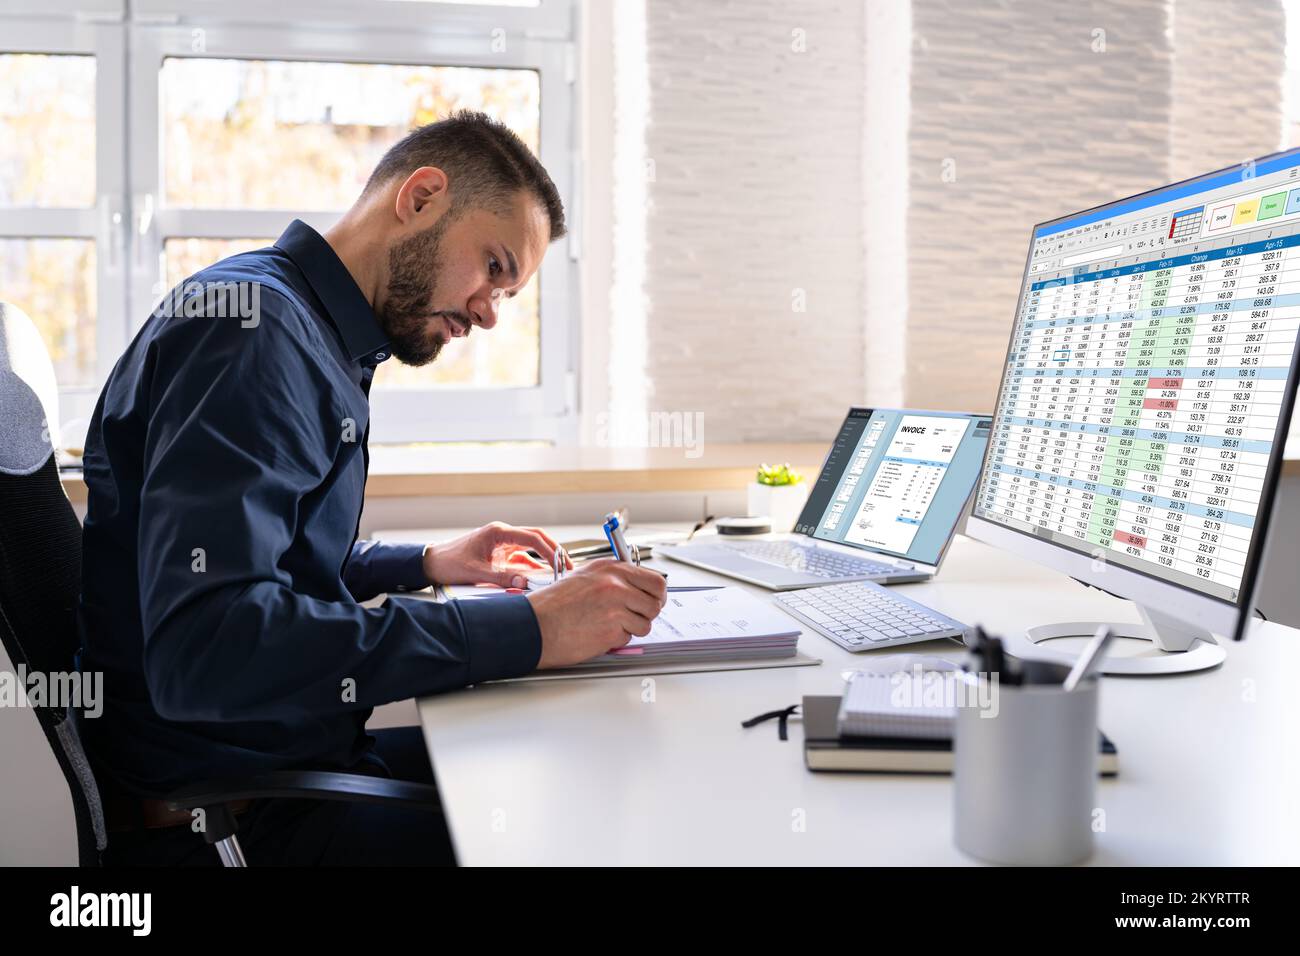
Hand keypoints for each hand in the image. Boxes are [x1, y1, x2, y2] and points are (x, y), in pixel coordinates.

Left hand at [422, 521, 571, 588]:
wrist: (431, 563)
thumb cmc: (448, 562)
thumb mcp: (476, 572)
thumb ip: (501, 577)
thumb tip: (524, 582)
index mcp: (498, 532)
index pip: (532, 537)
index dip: (549, 550)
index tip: (560, 563)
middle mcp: (502, 535)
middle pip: (536, 538)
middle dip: (554, 551)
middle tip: (568, 565)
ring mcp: (502, 544)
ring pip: (531, 548)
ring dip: (545, 558)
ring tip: (560, 571)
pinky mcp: (500, 554)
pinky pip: (522, 558)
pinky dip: (533, 566)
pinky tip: (542, 575)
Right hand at [526, 559, 668, 667]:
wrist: (535, 624)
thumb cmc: (554, 604)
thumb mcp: (585, 577)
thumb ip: (614, 580)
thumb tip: (638, 588)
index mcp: (612, 568)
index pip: (656, 580)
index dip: (657, 595)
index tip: (653, 601)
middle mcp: (616, 584)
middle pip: (656, 603)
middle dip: (648, 614)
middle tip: (635, 618)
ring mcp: (616, 606)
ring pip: (645, 623)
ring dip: (630, 629)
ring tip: (608, 625)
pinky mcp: (612, 629)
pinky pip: (628, 638)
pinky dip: (616, 639)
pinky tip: (597, 632)